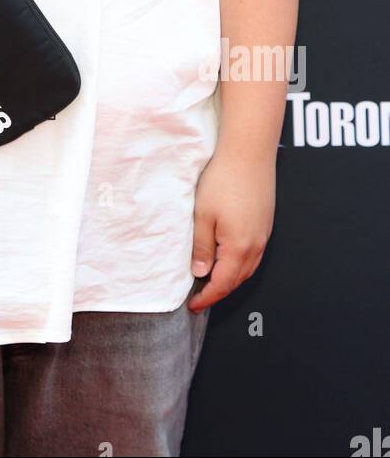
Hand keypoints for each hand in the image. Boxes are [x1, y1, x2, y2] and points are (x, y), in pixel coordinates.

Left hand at [187, 148, 275, 311]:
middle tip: (199, 297)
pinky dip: (240, 264)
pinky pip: (254, 254)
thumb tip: (200, 273)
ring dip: (230, 278)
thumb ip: (201, 247)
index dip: (206, 298)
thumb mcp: (202, 215)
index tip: (192, 305)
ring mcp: (263, 234)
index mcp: (239, 248)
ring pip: (248, 268)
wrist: (248, 151)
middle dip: (219, 292)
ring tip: (211, 280)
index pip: (222, 284)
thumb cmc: (222, 180)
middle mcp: (256, 245)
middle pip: (238, 280)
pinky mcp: (265, 222)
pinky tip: (228, 257)